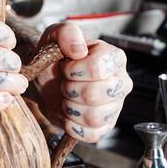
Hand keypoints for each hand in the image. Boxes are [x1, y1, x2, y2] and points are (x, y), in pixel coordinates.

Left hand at [29, 22, 131, 144]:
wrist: (45, 80)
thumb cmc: (55, 57)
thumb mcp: (55, 35)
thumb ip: (67, 32)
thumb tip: (79, 50)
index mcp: (114, 58)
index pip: (99, 67)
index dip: (75, 69)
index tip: (65, 66)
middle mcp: (121, 83)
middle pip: (95, 94)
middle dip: (70, 90)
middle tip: (64, 83)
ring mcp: (115, 107)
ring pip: (93, 117)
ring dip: (70, 108)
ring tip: (66, 98)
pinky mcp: (105, 127)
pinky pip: (90, 135)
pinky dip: (72, 125)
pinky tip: (68, 113)